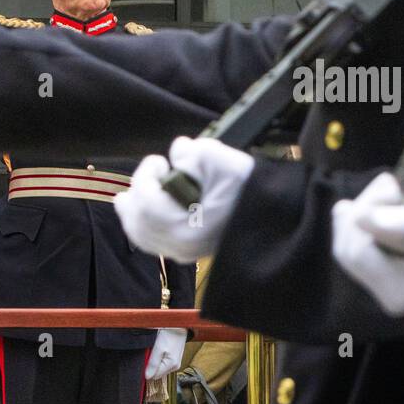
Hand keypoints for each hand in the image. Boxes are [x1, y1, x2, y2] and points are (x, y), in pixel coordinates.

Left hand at [114, 138, 255, 261]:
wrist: (276, 220)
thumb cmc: (252, 191)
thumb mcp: (226, 162)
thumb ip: (196, 152)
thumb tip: (178, 151)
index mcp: (188, 226)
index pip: (149, 202)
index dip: (146, 176)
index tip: (160, 160)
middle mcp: (182, 244)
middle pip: (139, 223)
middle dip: (135, 195)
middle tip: (147, 174)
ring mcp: (184, 252)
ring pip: (143, 236)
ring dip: (132, 214)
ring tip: (127, 197)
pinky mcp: (190, 252)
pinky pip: (154, 243)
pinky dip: (142, 227)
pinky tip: (141, 214)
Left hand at [145, 328, 187, 380]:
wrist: (177, 324)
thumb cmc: (169, 334)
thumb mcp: (158, 348)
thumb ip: (153, 364)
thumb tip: (147, 377)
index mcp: (171, 365)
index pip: (154, 377)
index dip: (147, 370)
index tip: (144, 361)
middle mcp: (175, 366)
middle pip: (157, 373)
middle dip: (151, 366)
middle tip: (149, 354)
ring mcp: (175, 362)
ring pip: (160, 368)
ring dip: (154, 362)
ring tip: (155, 351)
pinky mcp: (174, 358)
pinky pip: (163, 363)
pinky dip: (159, 359)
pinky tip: (158, 351)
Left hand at [331, 173, 403, 317]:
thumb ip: (398, 224)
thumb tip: (359, 218)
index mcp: (400, 292)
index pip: (357, 252)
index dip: (367, 212)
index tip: (393, 187)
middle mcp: (387, 295)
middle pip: (347, 249)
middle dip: (361, 210)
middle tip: (391, 186)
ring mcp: (382, 285)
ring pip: (347, 244)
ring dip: (361, 211)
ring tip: (390, 193)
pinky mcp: (379, 271)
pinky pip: (354, 242)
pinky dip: (360, 219)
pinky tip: (378, 207)